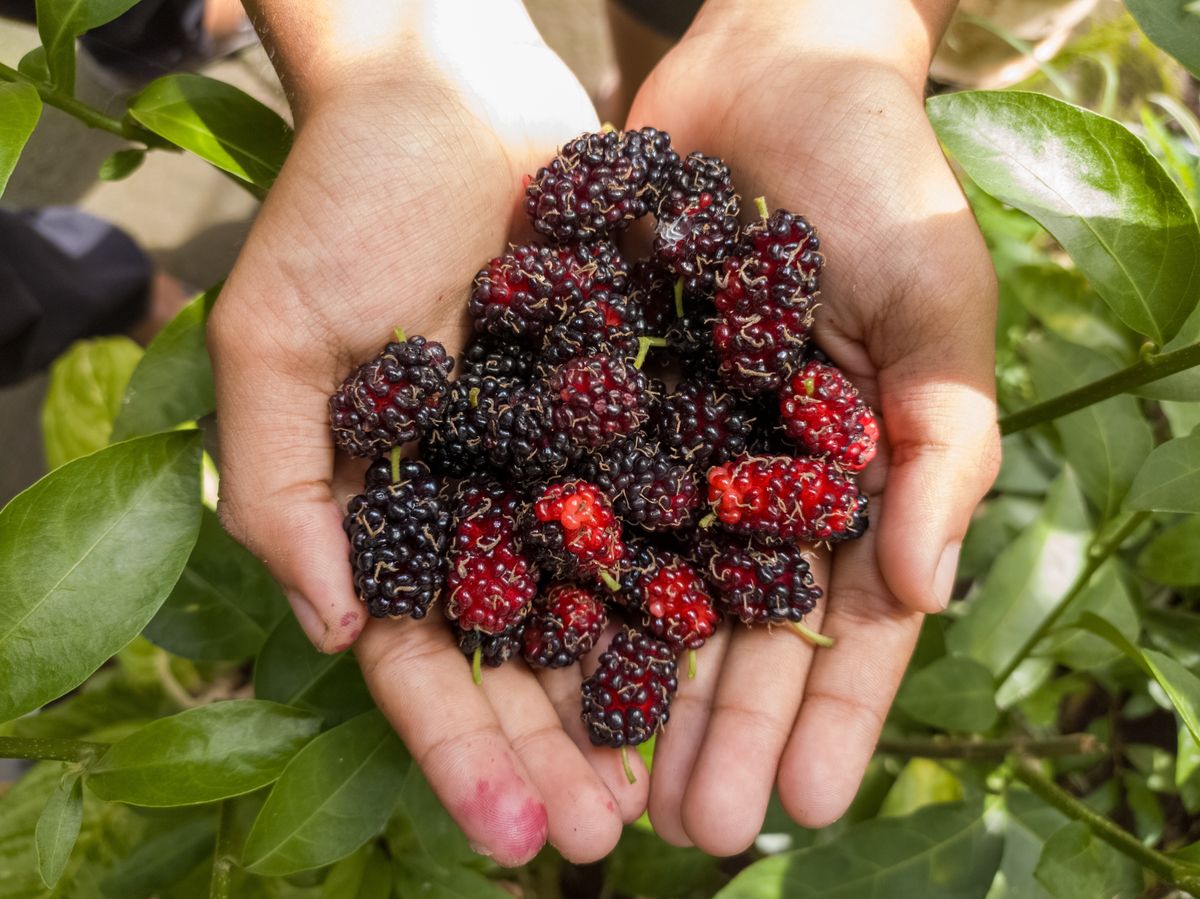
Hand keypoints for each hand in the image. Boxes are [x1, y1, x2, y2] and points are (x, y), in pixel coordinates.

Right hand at [208, 4, 643, 865]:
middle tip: (615, 841)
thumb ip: (282, 489)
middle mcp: (488, 505)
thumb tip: (338, 630)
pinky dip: (698, 578)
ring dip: (641, 697)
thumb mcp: (274, 346)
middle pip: (528, 654)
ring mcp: (566, 463)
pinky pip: (672, 504)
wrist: (450, 94)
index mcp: (398, 514)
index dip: (464, 749)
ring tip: (681, 789)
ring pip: (610, 602)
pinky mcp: (636, 408)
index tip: (515, 837)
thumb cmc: (340, 208)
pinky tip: (734, 654)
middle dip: (565, 751)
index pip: (428, 657)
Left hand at [624, 3, 1000, 851]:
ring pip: (648, 590)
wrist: (773, 71)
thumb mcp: (937, 309)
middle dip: (717, 731)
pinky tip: (528, 654)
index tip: (800, 805)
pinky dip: (553, 573)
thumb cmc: (881, 183)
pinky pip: (573, 497)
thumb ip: (938, 446)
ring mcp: (675, 447)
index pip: (846, 621)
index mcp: (849, 477)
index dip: (828, 715)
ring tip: (604, 780)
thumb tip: (922, 590)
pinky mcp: (600, 400)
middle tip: (687, 829)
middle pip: (736, 630)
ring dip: (629, 688)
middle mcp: (756, 480)